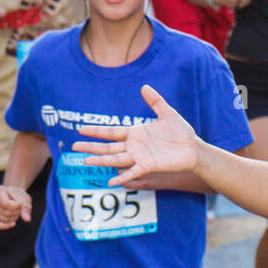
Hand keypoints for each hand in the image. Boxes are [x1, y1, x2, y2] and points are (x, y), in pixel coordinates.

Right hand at [0, 185, 31, 229]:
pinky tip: (13, 224)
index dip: (17, 206)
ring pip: (5, 219)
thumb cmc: (18, 196)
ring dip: (14, 218)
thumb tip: (27, 220)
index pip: (6, 204)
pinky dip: (5, 226)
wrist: (12, 195)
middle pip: (7, 213)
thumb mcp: (25, 199)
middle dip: (17, 212)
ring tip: (14, 210)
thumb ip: (26, 208)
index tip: (22, 203)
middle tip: (18, 207)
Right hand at [72, 84, 199, 185]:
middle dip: (92, 147)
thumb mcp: (168, 113)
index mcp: (136, 133)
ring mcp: (140, 157)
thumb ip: (155, 101)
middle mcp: (134, 146)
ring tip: (85, 161)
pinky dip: (122, 176)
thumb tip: (144, 87)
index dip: (97, 132)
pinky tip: (110, 180)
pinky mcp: (148, 166)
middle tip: (74, 148)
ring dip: (101, 160)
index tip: (81, 130)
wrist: (193, 148)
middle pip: (108, 147)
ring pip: (116, 159)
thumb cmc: (181, 132)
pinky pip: (133, 172)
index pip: (111, 132)